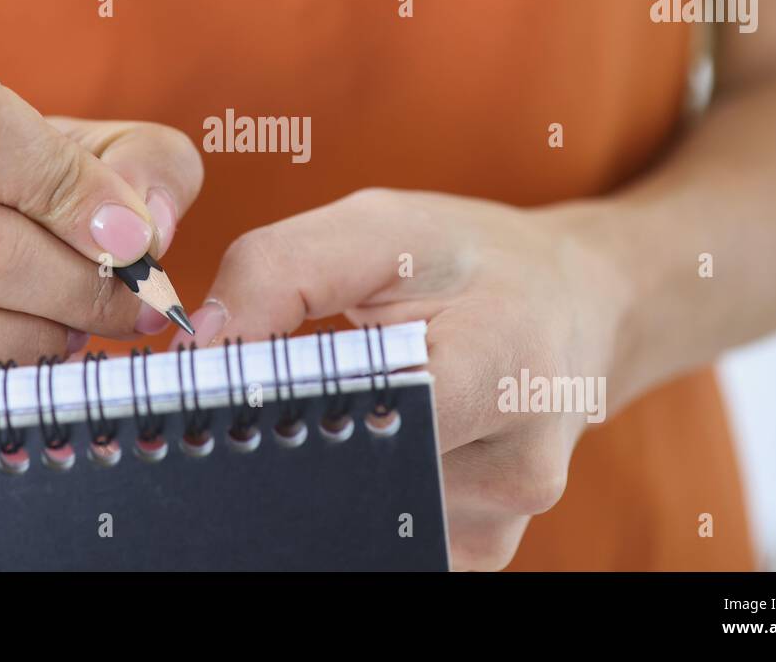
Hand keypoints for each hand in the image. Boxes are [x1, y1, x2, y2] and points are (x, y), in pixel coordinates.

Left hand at [175, 188, 630, 570]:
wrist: (574, 306)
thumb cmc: (469, 261)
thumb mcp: (380, 228)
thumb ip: (280, 270)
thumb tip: (201, 346)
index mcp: (502, 362)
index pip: (372, 413)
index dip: (283, 402)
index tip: (219, 389)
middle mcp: (519, 463)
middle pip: (358, 478)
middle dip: (295, 441)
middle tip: (263, 400)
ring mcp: (502, 519)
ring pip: (362, 512)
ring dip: (323, 464)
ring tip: (333, 406)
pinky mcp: (483, 548)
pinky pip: (387, 534)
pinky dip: (353, 490)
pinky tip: (363, 439)